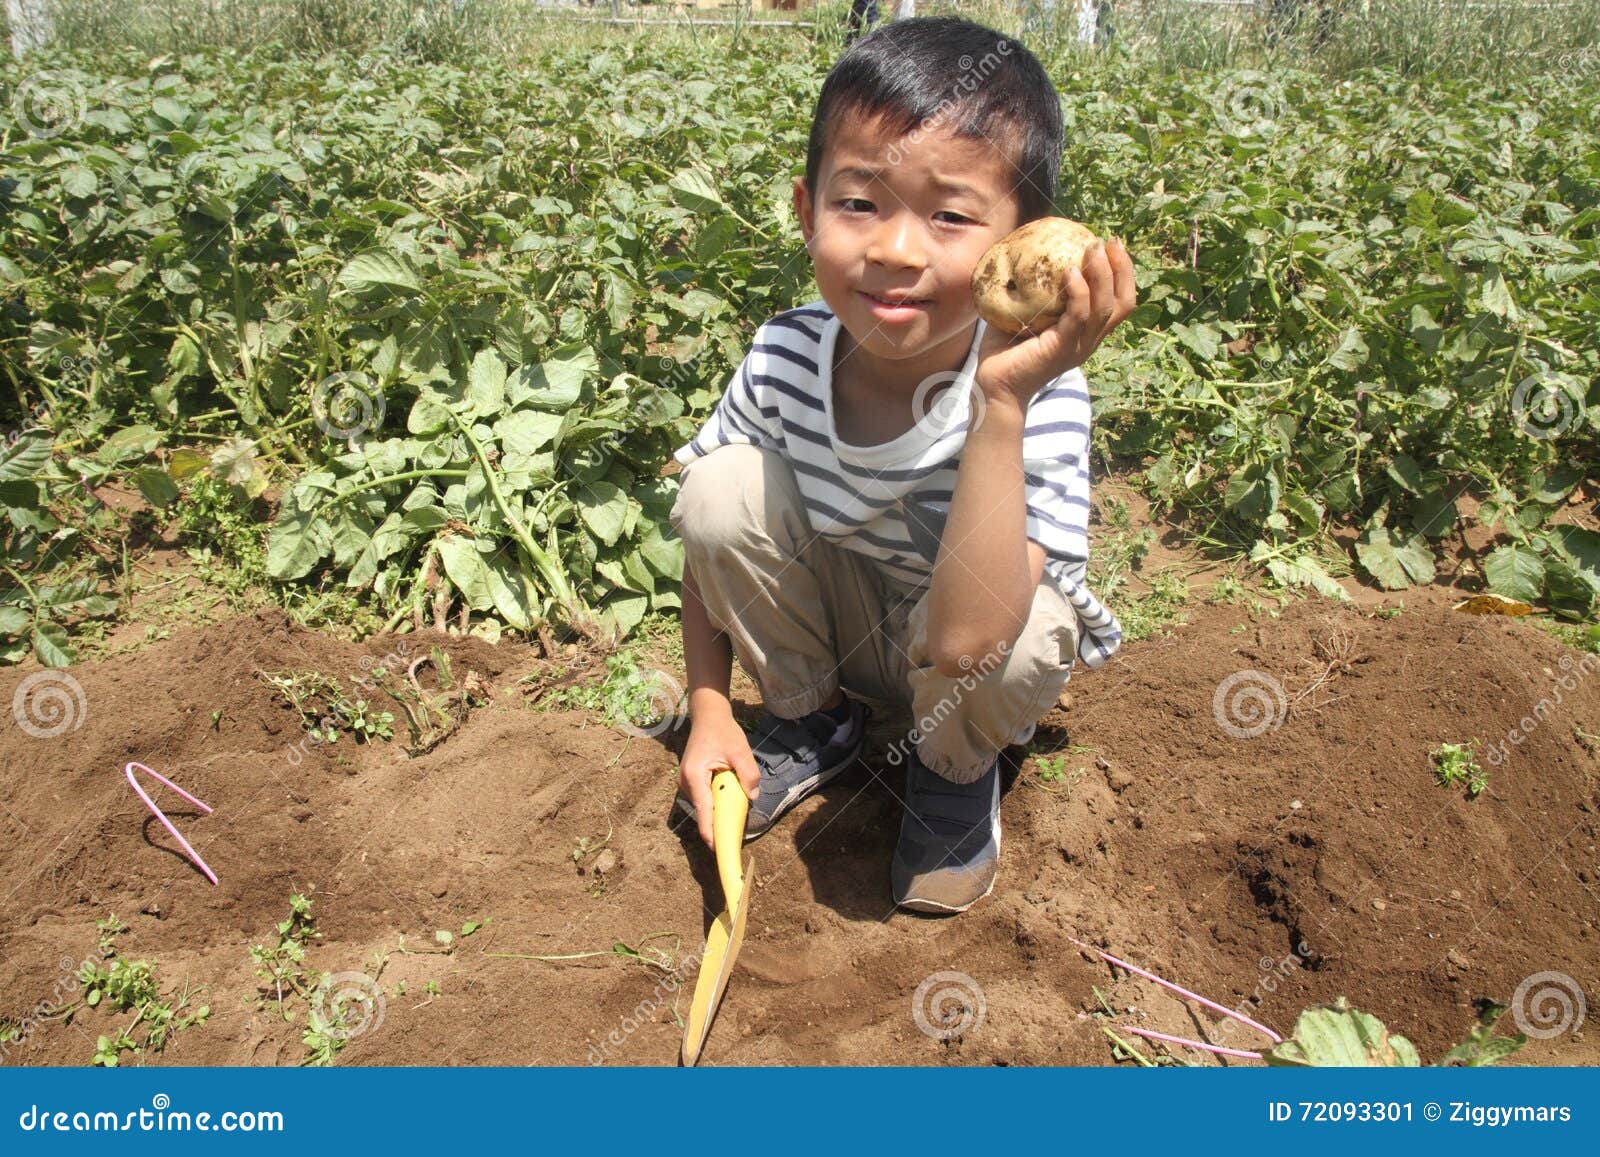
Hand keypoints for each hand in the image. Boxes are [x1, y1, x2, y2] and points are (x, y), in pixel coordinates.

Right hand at [678, 712, 760, 849]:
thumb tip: (752, 797)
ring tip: (736, 802)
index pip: (704, 810)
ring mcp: (686, 784)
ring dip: (720, 808)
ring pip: (705, 806)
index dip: (711, 832)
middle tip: (739, 824)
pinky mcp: (691, 783)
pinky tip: (729, 794)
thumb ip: (748, 774)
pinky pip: (705, 799)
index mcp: (695, 775)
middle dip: (720, 820)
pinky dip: (717, 801)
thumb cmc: (722, 732)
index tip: (718, 849)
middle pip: (705, 811)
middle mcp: (685, 783)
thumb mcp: (740, 751)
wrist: (708, 716)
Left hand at [973, 237, 1136, 410]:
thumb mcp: (1025, 315)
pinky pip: (1079, 316)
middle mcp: (1089, 340)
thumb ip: (1032, 291)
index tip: (1112, 244)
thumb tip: (1023, 253)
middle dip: (1122, 268)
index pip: (1119, 302)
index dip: (1123, 273)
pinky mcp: (1063, 348)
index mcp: (1086, 332)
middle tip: (1109, 240)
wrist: (994, 387)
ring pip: (1105, 307)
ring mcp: (1078, 346)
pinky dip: (1079, 292)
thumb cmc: (1005, 351)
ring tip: (1093, 248)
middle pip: (1123, 303)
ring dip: (1102, 274)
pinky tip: (1070, 272)